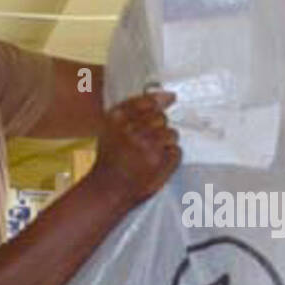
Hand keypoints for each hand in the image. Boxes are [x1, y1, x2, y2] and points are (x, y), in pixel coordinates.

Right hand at [91, 91, 180, 205]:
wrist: (108, 189)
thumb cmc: (111, 157)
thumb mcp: (111, 127)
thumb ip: (135, 108)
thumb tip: (169, 95)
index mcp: (117, 118)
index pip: (147, 102)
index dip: (157, 103)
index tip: (168, 100)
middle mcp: (133, 129)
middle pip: (161, 118)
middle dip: (157, 128)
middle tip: (145, 142)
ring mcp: (148, 146)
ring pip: (172, 134)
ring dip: (164, 144)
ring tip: (149, 155)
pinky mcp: (160, 162)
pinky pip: (176, 152)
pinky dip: (169, 158)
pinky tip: (155, 164)